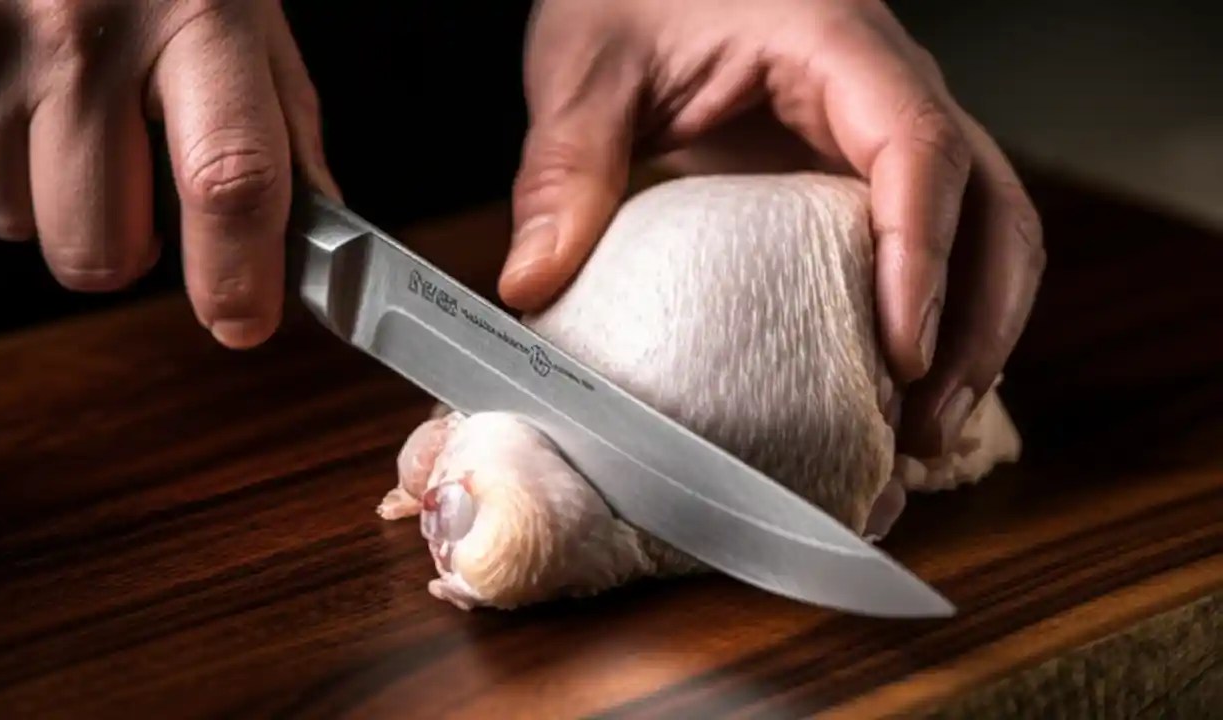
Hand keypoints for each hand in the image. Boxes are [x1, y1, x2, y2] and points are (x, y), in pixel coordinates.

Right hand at [0, 0, 338, 348]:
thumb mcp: (251, 14)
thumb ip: (282, 128)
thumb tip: (305, 238)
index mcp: (203, 20)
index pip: (229, 181)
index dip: (236, 275)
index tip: (244, 320)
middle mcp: (91, 34)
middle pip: (103, 244)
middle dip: (135, 256)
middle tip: (149, 209)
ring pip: (27, 227)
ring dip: (66, 213)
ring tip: (89, 140)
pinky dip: (13, 173)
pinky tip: (41, 113)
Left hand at [501, 0, 1045, 456]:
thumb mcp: (588, 62)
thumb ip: (566, 165)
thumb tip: (535, 282)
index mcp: (839, 46)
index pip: (919, 149)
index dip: (926, 257)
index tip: (903, 355)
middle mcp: (889, 89)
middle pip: (992, 207)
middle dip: (978, 327)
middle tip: (922, 431)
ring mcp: (888, 132)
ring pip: (990, 232)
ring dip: (977, 338)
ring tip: (923, 436)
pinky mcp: (867, 170)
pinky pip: (943, 243)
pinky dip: (942, 321)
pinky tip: (901, 390)